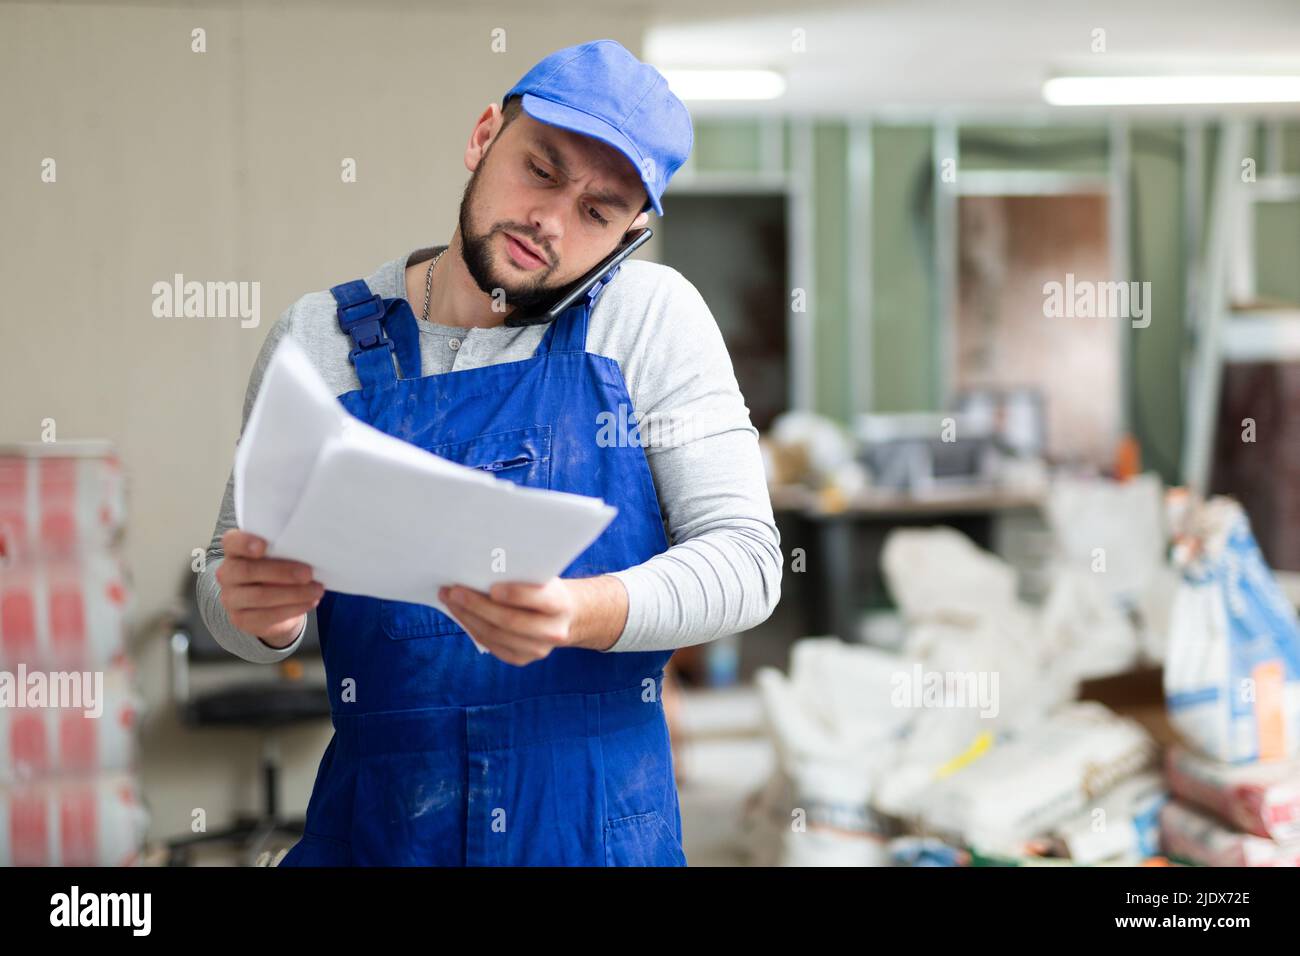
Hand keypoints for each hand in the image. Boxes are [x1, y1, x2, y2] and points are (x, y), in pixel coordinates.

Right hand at [215, 529, 322, 647]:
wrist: (272, 605)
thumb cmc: (278, 570)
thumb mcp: (279, 556)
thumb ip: (285, 550)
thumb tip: (310, 551)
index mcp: (235, 551)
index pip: (231, 542)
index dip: (245, 543)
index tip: (263, 546)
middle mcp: (227, 573)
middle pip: (248, 571)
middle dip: (282, 572)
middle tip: (308, 574)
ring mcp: (231, 598)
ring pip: (260, 596)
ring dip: (293, 593)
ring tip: (316, 590)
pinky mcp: (241, 619)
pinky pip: (267, 615)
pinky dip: (293, 608)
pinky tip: (309, 602)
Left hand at [439, 579, 577, 665]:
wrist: (565, 616)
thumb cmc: (545, 587)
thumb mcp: (543, 577)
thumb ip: (521, 574)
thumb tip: (480, 568)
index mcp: (560, 604)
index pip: (538, 599)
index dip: (515, 594)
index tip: (491, 586)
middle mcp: (552, 631)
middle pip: (509, 620)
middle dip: (477, 605)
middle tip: (453, 591)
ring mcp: (537, 649)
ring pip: (495, 635)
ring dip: (467, 617)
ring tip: (449, 600)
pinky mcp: (521, 659)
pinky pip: (491, 644)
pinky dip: (472, 628)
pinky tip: (460, 614)